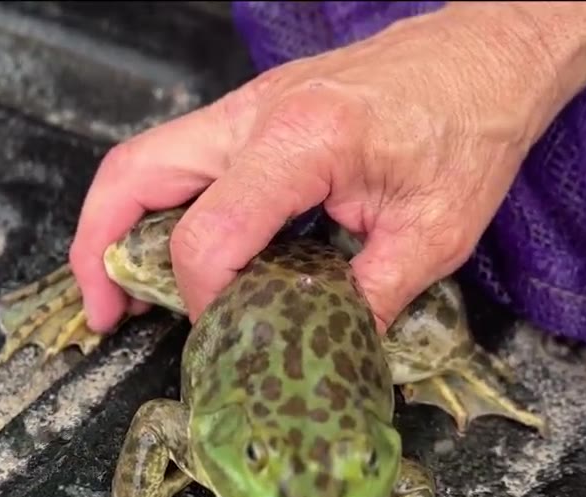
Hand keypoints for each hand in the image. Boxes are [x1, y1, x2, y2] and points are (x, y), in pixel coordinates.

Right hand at [68, 2, 585, 333]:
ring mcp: (247, 107)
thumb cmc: (471, 123)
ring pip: (144, 161)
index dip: (201, 297)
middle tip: (102, 311)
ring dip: (118, 225)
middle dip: (98, 248)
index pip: (208, 232)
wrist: (488, 55)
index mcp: (301, 140)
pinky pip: (181, 159)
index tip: (219, 334)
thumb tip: (323, 353)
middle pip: (132, 174)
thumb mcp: (435, 231)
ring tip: (124, 291)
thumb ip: (370, 298)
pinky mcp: (253, 115)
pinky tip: (177, 251)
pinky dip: (159, 208)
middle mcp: (255, 114)